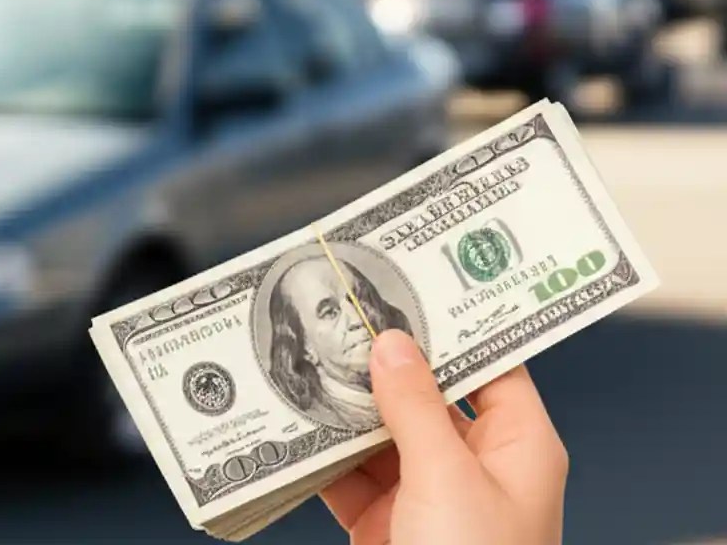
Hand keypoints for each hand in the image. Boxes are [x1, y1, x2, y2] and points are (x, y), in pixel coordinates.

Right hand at [320, 330, 568, 544]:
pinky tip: (297, 427)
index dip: (454, 331)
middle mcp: (476, 470)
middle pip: (429, 399)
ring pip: (383, 437)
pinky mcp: (387, 524)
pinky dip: (325, 456)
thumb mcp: (446, 478)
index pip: (492, 369)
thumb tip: (393, 346)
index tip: (411, 294)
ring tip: (310, 366)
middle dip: (384, 368)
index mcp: (518, 450)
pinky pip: (352, 476)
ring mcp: (430, 498)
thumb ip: (416, 408)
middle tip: (343, 323)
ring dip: (347, 411)